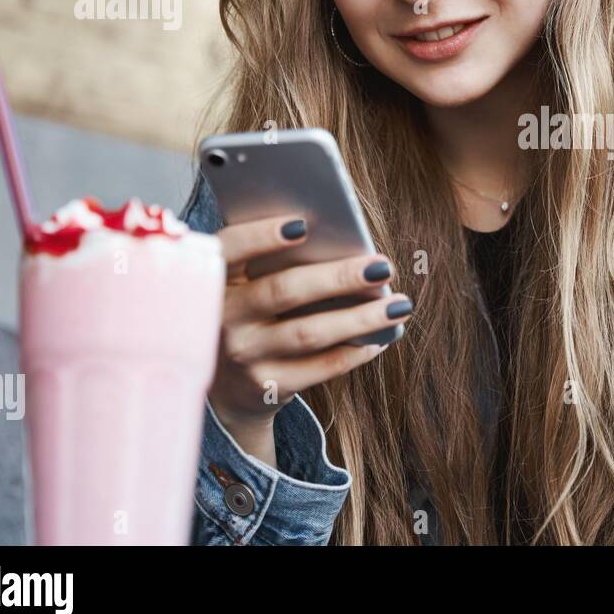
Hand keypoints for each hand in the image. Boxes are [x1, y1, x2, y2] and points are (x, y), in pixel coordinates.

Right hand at [208, 215, 411, 447]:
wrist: (228, 389)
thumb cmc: (252, 316)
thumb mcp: (245, 288)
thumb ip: (273, 263)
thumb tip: (343, 243)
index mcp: (215, 280)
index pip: (229, 249)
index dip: (261, 236)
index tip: (303, 224)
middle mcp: (222, 318)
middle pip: (284, 291)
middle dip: (339, 277)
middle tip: (383, 267)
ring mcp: (243, 355)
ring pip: (310, 333)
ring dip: (361, 317)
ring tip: (398, 305)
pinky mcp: (266, 386)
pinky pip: (321, 367)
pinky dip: (356, 351)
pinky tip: (381, 337)